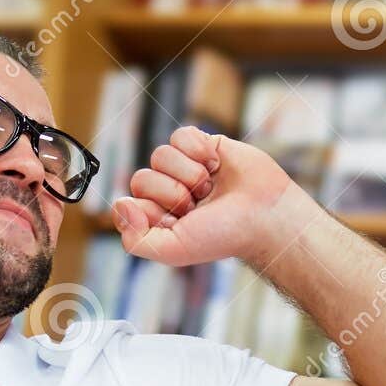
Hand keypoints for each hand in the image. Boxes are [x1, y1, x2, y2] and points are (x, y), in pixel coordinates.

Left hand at [111, 126, 296, 267]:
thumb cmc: (222, 236)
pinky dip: (197, 149)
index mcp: (157, 218)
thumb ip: (135, 240)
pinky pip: (180, 135)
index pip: (129, 203)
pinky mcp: (203, 146)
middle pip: (142, 178)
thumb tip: (119, 205)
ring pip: (159, 155)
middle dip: (172, 192)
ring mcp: (184, 168)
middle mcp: (167, 193)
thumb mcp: (172, 250)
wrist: (265, 214)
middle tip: (198, 205)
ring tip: (211, 186)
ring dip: (188, 173)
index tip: (179, 221)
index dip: (151, 210)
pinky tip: (216, 164)